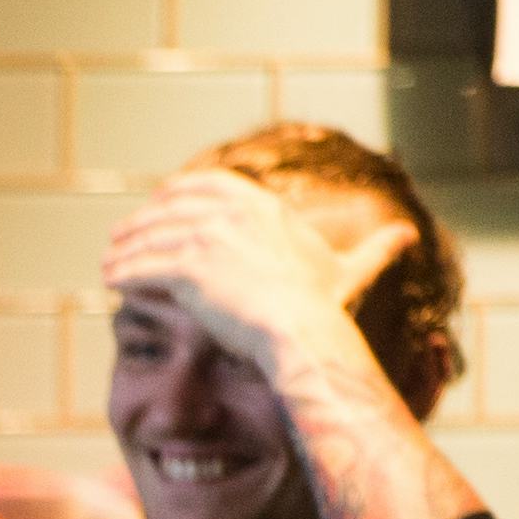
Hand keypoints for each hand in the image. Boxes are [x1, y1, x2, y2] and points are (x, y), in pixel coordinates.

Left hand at [98, 169, 414, 390]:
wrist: (303, 334)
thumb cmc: (326, 311)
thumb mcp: (352, 270)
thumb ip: (375, 249)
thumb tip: (409, 236)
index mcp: (266, 207)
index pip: (212, 184)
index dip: (181, 191)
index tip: (162, 203)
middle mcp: (236, 213)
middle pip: (175, 206)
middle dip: (146, 217)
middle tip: (124, 233)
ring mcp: (211, 237)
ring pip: (154, 235)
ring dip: (127, 245)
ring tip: (109, 258)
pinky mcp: (190, 268)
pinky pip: (144, 264)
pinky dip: (124, 269)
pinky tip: (109, 278)